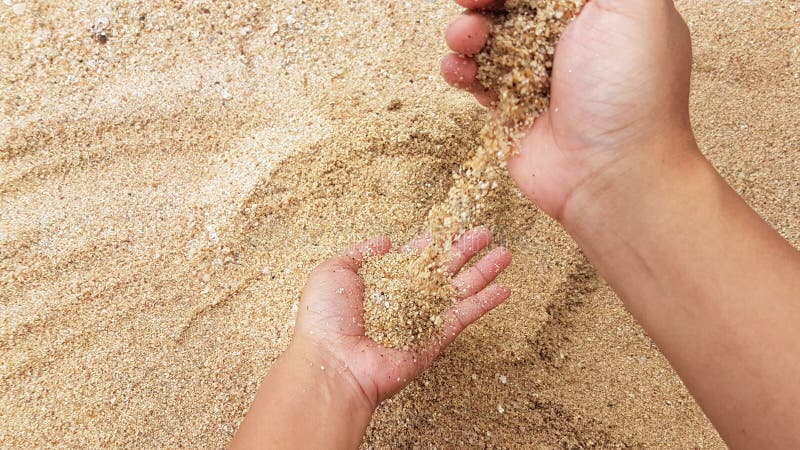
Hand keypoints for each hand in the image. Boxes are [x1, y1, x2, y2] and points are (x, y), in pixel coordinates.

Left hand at [292, 227, 511, 408]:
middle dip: (464, 250)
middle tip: (485, 233)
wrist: (333, 363)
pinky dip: (486, 303)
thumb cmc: (325, 320)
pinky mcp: (435, 338)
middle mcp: (405, 298)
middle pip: (442, 269)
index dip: (434, 241)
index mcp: (382, 281)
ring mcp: (422, 318)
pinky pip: (465, 316)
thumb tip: (385, 240)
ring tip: (505, 254)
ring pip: (459, 289)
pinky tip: (505, 289)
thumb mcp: (333, 271)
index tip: (451, 226)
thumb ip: (361, 253)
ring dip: (484, 271)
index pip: (414, 256)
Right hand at [441, 0, 696, 218]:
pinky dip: (460, 70)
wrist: (611, 179)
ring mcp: (539, 72)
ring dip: (465, 30)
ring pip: (487, 34)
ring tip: (464, 39)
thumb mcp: (632, 3)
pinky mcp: (513, 108)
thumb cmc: (630, 91)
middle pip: (512, 1)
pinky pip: (476, 77)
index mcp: (602, 8)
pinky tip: (458, 72)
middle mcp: (571, 36)